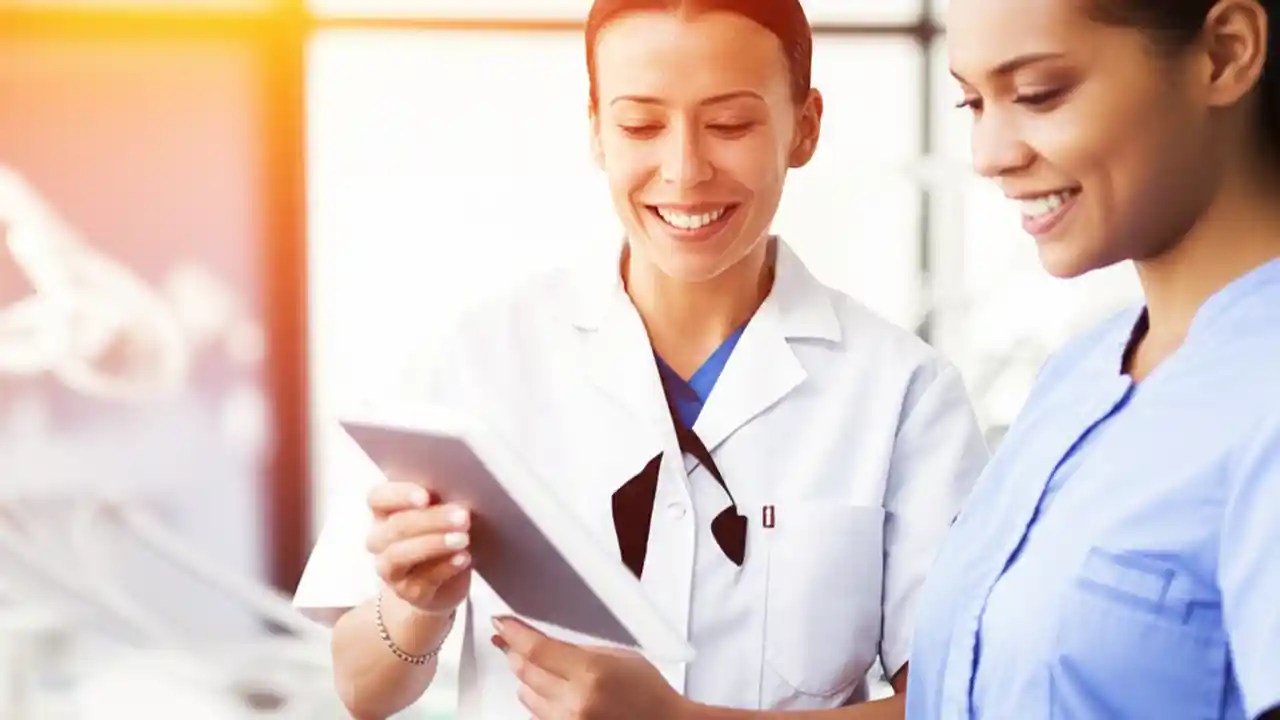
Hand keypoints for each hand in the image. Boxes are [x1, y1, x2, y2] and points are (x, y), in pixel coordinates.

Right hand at [365, 474, 471, 614]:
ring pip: (401, 554)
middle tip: (463, 516)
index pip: (378, 498)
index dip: (399, 495)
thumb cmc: (440, 537)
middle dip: (431, 520)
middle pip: (396, 526)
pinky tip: (463, 558)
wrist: (442, 585)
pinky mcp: (408, 592)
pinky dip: (445, 567)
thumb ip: (440, 501)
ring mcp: (390, 569)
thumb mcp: (439, 515)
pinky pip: (423, 579)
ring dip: (435, 544)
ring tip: (463, 539)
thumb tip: (461, 491)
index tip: (426, 496)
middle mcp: (380, 540)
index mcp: (384, 513)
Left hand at [492, 617, 690, 719]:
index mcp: (591, 673)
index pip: (537, 650)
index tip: (500, 622)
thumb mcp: (618, 656)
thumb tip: (540, 639)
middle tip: (509, 638)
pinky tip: (548, 689)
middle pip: (526, 672)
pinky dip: (537, 699)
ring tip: (535, 665)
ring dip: (526, 677)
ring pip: (526, 695)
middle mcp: (575, 702)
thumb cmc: (648, 690)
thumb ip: (579, 649)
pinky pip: (537, 714)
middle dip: (515, 652)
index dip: (514, 633)